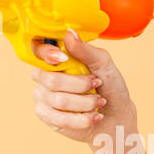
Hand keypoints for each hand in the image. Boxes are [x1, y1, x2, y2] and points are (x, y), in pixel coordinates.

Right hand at [31, 30, 136, 144]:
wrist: (116, 115)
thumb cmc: (109, 86)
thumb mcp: (103, 63)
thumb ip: (85, 50)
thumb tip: (69, 34)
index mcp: (54, 58)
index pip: (37, 50)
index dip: (46, 53)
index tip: (62, 58)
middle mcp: (43, 76)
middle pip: (51, 80)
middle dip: (81, 85)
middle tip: (96, 83)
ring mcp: (42, 97)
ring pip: (60, 101)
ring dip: (87, 103)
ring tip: (99, 102)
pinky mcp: (47, 117)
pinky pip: (61, 119)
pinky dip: (83, 118)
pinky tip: (93, 116)